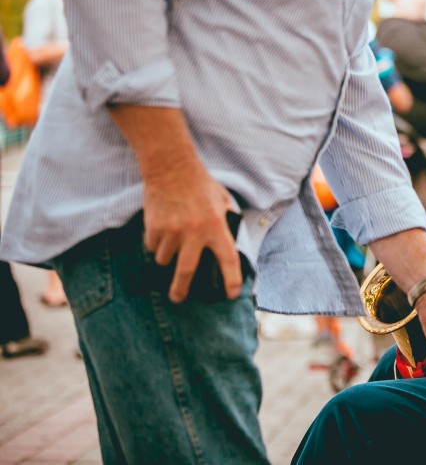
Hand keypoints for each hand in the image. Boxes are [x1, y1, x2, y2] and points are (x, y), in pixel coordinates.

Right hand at [142, 160, 241, 302]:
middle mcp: (195, 231)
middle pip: (186, 271)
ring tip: (172, 242)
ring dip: (168, 257)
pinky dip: (156, 244)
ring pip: (165, 259)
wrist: (171, 168)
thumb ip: (228, 222)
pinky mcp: (154, 227)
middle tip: (178, 298)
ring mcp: (172, 230)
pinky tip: (161, 229)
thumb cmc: (201, 185)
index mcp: (217, 225)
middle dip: (181, 289)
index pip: (228, 259)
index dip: (231, 279)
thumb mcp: (224, 201)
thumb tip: (233, 242)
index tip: (230, 294)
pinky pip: (152, 247)